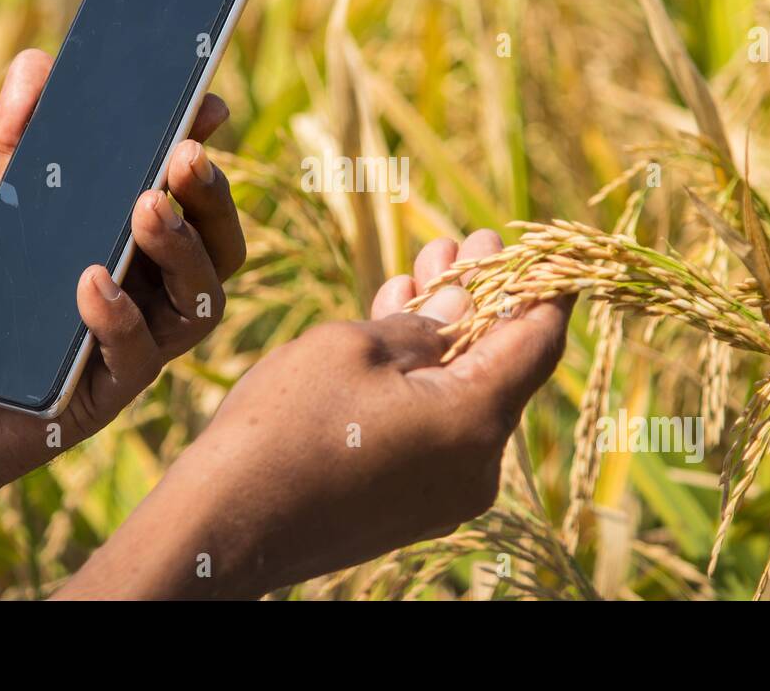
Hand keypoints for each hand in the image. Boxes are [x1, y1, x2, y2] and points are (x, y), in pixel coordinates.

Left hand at [0, 50, 246, 546]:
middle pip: (219, 249)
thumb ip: (12, 144)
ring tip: (144, 207)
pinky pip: (136, 361)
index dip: (209, 154)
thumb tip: (38, 63)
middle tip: (184, 156)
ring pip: (199, 304)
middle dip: (212, 198)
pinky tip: (90, 282)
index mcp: (133, 251)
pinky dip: (119, 317)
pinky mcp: (100, 399)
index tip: (209, 105)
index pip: (194, 202)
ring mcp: (132, 350)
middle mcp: (150, 298)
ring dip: (181, 251)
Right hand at [58, 230, 572, 598]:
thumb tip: (458, 313)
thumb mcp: (353, 347)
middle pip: (499, 365)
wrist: (224, 526)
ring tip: (421, 269)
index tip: (546, 251)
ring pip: (462, 394)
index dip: (545, 287)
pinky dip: (422, 378)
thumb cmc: (284, 425)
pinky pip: (436, 427)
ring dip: (443, 333)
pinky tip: (394, 330)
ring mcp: (445, 492)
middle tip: (464, 243)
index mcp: (475, 420)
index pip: (538, 340)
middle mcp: (476, 465)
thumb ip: (421, 325)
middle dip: (478, 297)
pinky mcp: (412, 504)